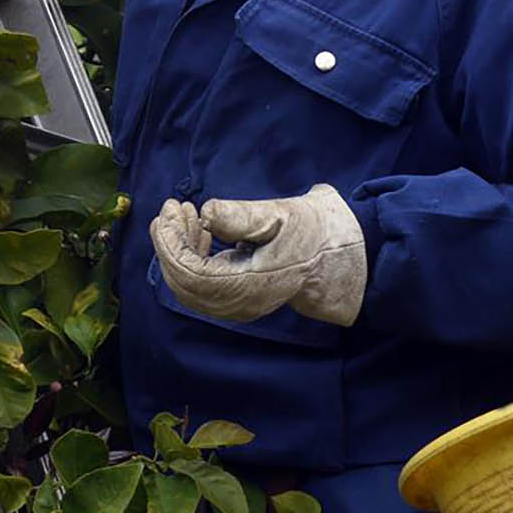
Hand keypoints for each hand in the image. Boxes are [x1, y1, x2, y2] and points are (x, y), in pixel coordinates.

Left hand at [150, 184, 367, 325]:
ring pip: (189, 286)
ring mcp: (239, 305)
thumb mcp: (283, 216)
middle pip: (183, 283)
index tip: (171, 208)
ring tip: (184, 213)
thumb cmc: (315, 232)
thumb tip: (206, 212)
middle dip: (169, 243)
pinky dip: (191, 258)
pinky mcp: (239, 298)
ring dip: (178, 249)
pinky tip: (200, 231)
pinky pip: (202, 286)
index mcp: (252, 286)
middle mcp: (242, 303)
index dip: (171, 242)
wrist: (343, 256)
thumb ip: (242, 216)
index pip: (191, 274)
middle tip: (173, 207)